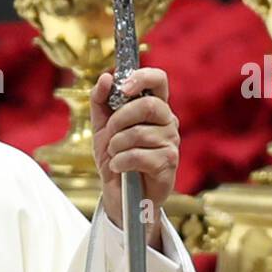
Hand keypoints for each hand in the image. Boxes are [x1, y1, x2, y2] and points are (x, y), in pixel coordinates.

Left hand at [90, 66, 178, 245]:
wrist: (120, 194)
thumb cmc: (115, 157)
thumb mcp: (101, 127)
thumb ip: (101, 101)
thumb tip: (106, 77)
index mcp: (154, 108)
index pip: (158, 80)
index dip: (142, 77)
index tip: (123, 87)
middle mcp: (168, 121)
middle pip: (148, 105)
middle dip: (119, 119)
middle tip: (110, 134)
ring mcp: (171, 142)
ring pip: (138, 133)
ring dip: (116, 146)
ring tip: (114, 155)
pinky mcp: (169, 162)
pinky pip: (138, 155)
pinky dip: (120, 162)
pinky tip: (119, 168)